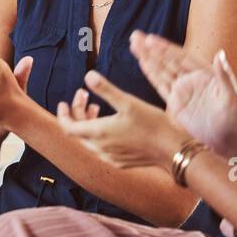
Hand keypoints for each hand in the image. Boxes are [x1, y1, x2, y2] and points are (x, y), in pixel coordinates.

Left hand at [57, 70, 191, 170]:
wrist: (173, 151)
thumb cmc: (152, 125)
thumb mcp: (128, 102)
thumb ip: (106, 89)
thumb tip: (87, 75)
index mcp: (98, 134)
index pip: (68, 127)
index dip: (63, 114)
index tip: (63, 102)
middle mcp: (100, 149)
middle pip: (78, 131)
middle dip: (77, 112)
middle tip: (84, 95)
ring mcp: (110, 157)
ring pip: (89, 139)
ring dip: (88, 122)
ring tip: (96, 106)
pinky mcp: (120, 161)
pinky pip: (101, 147)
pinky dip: (98, 133)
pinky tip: (110, 123)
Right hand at [129, 30, 236, 154]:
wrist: (225, 140)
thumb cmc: (232, 118)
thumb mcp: (231, 96)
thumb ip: (224, 74)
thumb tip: (220, 53)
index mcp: (204, 74)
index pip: (181, 57)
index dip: (166, 48)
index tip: (151, 39)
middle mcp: (191, 79)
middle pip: (167, 60)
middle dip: (151, 48)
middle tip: (135, 37)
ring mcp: (182, 90)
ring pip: (161, 70)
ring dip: (147, 58)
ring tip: (133, 45)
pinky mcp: (175, 103)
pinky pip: (160, 85)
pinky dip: (151, 74)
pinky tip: (142, 63)